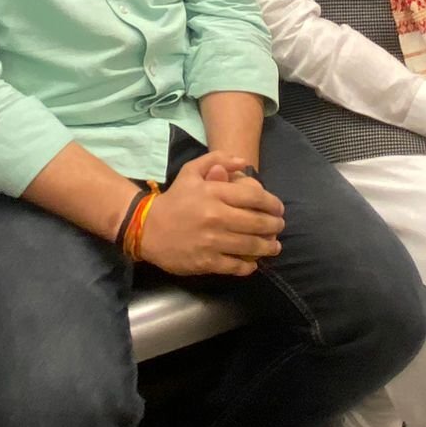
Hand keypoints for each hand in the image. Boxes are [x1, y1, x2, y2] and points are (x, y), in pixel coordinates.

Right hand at [139, 152, 284, 276]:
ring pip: (250, 245)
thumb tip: (244, 162)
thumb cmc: (175, 199)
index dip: (272, 203)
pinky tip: (253, 263)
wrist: (147, 228)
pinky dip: (249, 265)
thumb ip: (218, 160)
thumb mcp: (191, 171)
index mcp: (213, 193)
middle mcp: (215, 217)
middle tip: (279, 227)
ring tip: (274, 246)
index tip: (278, 208)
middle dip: (274, 225)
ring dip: (268, 247)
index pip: (254, 196)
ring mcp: (211, 241)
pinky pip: (236, 266)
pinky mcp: (206, 262)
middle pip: (257, 222)